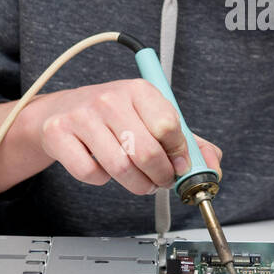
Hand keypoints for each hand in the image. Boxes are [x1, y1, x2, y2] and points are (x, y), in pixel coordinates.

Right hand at [26, 79, 221, 197]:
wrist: (59, 112)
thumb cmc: (113, 118)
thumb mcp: (150, 117)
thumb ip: (187, 141)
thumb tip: (213, 166)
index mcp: (138, 90)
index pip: (168, 126)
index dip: (179, 154)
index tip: (179, 165)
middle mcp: (110, 98)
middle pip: (146, 152)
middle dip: (160, 176)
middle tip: (160, 181)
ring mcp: (82, 116)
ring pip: (120, 168)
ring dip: (135, 184)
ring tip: (139, 181)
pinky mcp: (59, 134)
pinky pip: (91, 174)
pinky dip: (102, 180)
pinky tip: (103, 168)